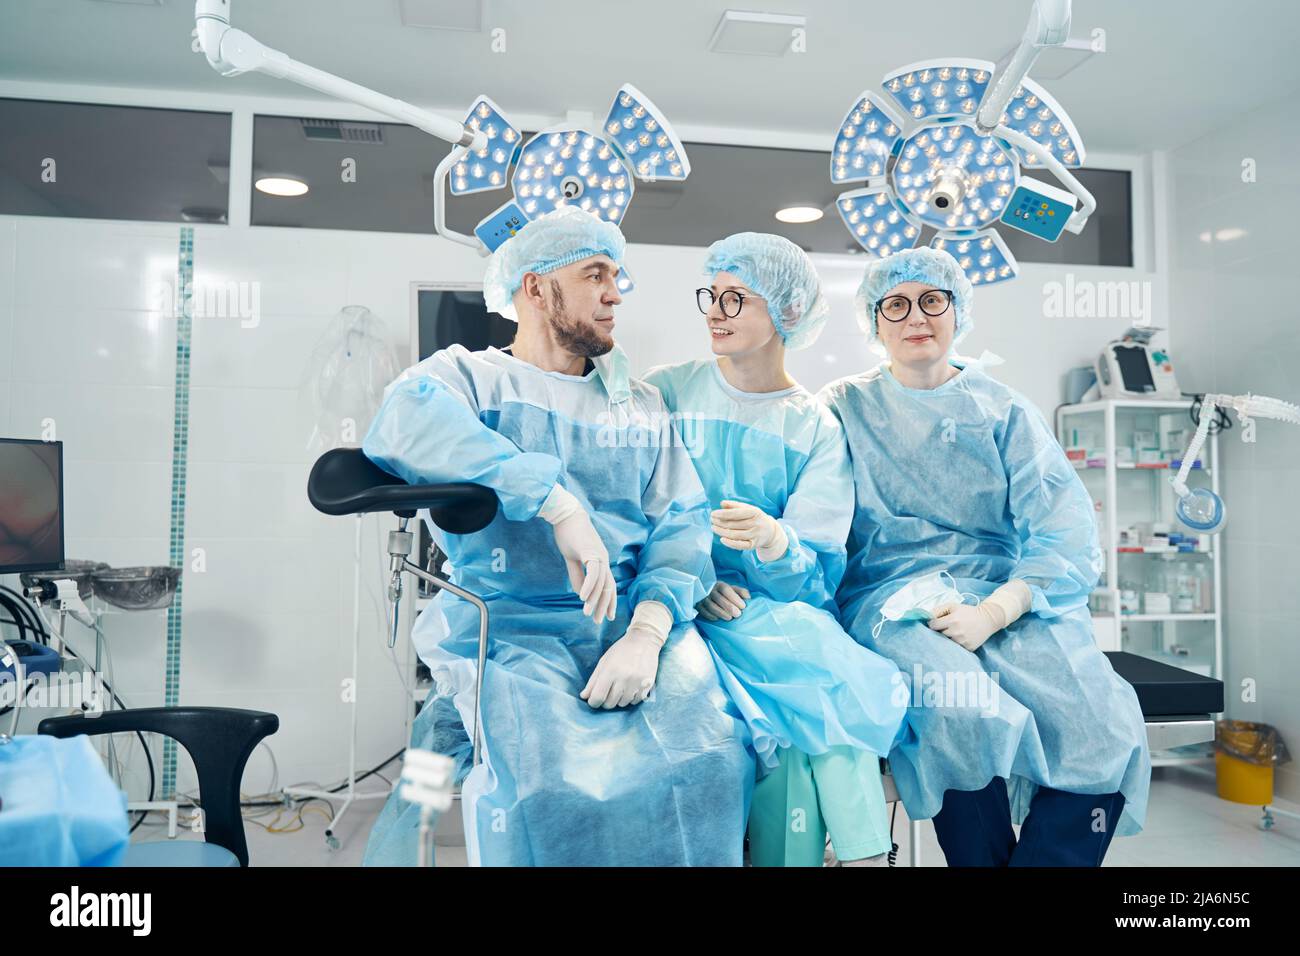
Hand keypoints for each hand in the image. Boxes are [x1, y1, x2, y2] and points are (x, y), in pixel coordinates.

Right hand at [539, 486, 616, 621]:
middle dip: (604, 606)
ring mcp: (598, 555)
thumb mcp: (572, 558)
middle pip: (608, 587)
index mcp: (601, 561)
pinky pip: (592, 573)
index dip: (609, 601)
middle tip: (598, 621)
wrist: (566, 514)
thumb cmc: (569, 534)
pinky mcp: (590, 552)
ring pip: (601, 583)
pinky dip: (588, 586)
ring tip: (588, 613)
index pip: (609, 585)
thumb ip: (577, 575)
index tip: (607, 616)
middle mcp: (604, 559)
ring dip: (595, 599)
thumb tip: (579, 592)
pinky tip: (583, 598)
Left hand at [581, 621, 665, 708]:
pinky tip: (630, 688)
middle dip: (605, 701)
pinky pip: (635, 702)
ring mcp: (637, 683)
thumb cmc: (621, 650)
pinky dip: (630, 698)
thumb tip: (584, 696)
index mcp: (610, 671)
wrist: (644, 640)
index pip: (598, 697)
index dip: (593, 702)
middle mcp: (624, 678)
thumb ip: (593, 680)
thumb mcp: (604, 661)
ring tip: (621, 687)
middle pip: (610, 704)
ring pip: (622, 704)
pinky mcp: (647, 685)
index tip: (593, 700)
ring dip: (619, 699)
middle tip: (608, 691)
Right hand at [696, 582, 750, 621]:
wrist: (708, 593)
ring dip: (720, 612)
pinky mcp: (698, 605)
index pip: (726, 590)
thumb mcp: (733, 590)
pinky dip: (709, 615)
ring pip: (710, 605)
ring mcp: (703, 598)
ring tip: (729, 618)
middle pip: (719, 598)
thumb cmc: (724, 593)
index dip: (735, 598)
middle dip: (729, 607)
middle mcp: (710, 590)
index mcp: (719, 585)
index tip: (743, 606)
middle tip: (738, 614)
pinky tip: (717, 619)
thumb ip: (741, 592)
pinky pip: (702, 611)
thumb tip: (748, 597)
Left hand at [710, 500, 787, 561]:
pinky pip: (740, 545)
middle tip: (711, 520)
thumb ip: (735, 505)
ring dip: (722, 532)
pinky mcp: (754, 545)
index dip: (723, 514)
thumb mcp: (749, 509)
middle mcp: (756, 524)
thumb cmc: (755, 518)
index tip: (713, 513)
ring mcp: (755, 535)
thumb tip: (722, 503)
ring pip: (735, 535)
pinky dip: (730, 543)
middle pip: (734, 524)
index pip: (736, 513)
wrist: (770, 532)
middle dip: (720, 522)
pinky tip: (722, 539)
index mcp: (755, 512)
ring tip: (713, 528)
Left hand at [927, 601, 1005, 651]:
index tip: (936, 623)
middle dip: (940, 632)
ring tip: (953, 633)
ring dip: (947, 639)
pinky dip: (956, 645)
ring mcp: (963, 641)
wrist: (987, 619)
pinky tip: (960, 639)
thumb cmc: (968, 612)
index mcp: (952, 620)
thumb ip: (938, 610)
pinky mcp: (968, 648)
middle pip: (939, 635)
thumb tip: (926, 617)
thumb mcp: (953, 606)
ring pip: (946, 643)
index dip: (933, 624)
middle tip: (945, 628)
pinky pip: (956, 648)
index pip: (933, 626)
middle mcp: (957, 632)